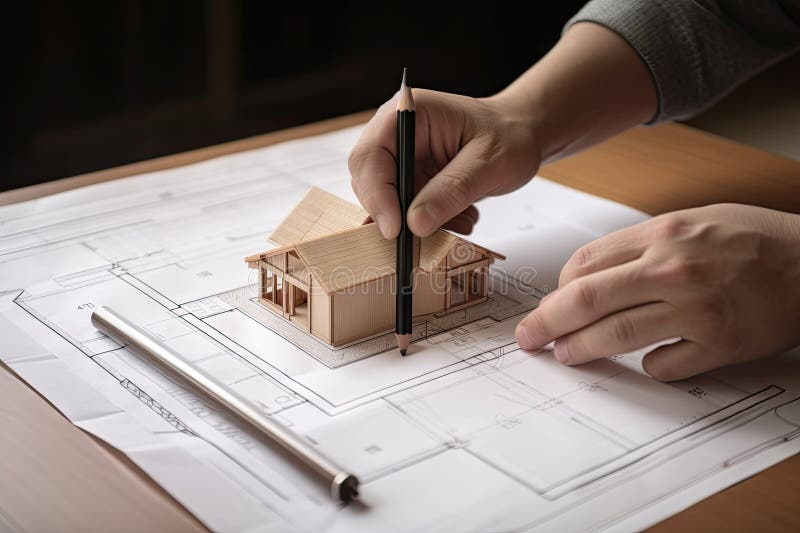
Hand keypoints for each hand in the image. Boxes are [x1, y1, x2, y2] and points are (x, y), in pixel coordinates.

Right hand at [348, 89, 540, 237]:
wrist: (521, 137)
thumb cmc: (509, 135)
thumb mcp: (489, 162)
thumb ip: (452, 190)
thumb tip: (415, 223)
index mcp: (409, 113)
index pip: (371, 155)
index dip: (377, 194)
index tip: (395, 229)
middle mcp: (397, 133)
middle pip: (369, 180)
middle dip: (396, 212)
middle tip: (425, 235)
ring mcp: (401, 158)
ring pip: (385, 201)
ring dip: (417, 221)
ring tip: (460, 220)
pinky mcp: (410, 180)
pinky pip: (404, 211)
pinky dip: (428, 223)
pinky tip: (458, 218)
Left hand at [515, 204, 799, 380]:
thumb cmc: (754, 240)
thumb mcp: (692, 221)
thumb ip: (640, 246)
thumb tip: (588, 277)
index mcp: (662, 234)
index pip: (584, 265)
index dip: (559, 289)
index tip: (553, 303)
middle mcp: (673, 269)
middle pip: (586, 299)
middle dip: (547, 322)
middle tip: (529, 338)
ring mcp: (696, 308)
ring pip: (616, 335)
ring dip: (582, 349)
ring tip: (566, 355)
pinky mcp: (720, 344)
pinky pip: (665, 365)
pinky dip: (648, 367)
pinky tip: (646, 363)